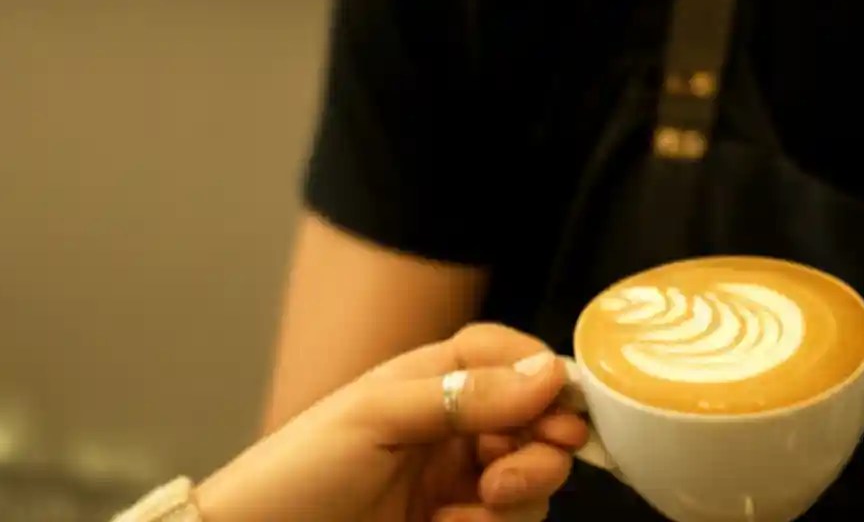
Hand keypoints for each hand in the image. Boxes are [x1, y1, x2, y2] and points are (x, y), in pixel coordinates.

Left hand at [196, 324, 586, 521]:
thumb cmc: (296, 471)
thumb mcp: (377, 417)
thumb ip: (463, 395)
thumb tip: (547, 372)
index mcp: (427, 382)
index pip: (504, 356)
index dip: (541, 374)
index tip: (566, 405)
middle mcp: (447, 427)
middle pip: (532, 421)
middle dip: (540, 447)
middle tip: (510, 475)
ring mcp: (452, 481)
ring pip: (529, 478)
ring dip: (519, 494)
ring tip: (476, 509)